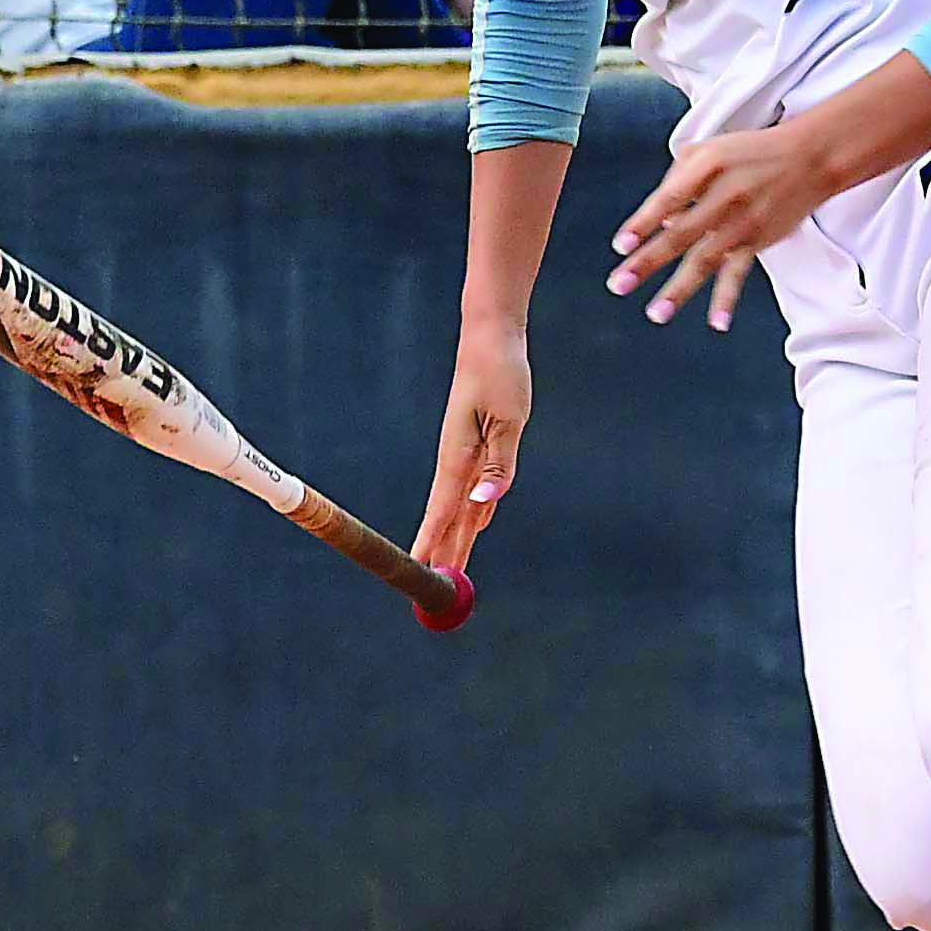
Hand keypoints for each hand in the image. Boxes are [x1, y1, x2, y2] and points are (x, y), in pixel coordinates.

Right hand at [409, 320, 531, 574]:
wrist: (491, 335)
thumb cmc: (500, 372)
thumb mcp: (508, 419)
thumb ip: (499, 465)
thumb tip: (483, 506)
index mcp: (459, 457)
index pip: (442, 512)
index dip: (432, 546)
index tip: (422, 575)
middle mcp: (458, 460)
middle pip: (449, 518)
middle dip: (443, 555)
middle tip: (436, 595)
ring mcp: (466, 453)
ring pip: (461, 507)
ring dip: (456, 540)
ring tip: (451, 571)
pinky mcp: (478, 444)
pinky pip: (474, 490)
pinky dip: (473, 514)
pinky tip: (474, 527)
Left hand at [607, 123, 835, 331]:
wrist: (810, 158)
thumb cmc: (751, 153)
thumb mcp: (709, 150)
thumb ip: (677, 180)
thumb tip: (657, 223)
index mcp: (706, 167)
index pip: (668, 198)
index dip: (643, 223)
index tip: (622, 244)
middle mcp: (724, 195)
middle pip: (679, 234)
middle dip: (647, 262)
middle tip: (619, 284)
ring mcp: (742, 222)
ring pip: (705, 259)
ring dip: (679, 289)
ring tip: (657, 312)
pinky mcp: (758, 240)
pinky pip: (738, 273)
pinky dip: (727, 298)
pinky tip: (717, 322)